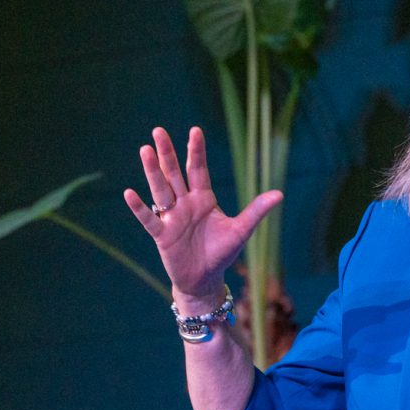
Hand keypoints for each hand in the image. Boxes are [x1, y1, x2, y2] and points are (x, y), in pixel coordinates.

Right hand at [123, 126, 281, 308]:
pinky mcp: (162, 235)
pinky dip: (139, 207)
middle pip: (175, 173)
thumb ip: (256, 211)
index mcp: (204, 198)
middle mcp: (185, 203)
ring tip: (145, 150)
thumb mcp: (241, 230)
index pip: (198, 169)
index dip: (195, 151)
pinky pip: (149, 218)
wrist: (205, 279)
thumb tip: (279, 194)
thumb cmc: (222, 252)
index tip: (194, 130)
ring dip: (153, 171)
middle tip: (158, 130)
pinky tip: (129, 193)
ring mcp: (172, 217)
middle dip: (167, 153)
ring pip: (161, 189)